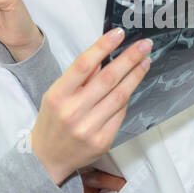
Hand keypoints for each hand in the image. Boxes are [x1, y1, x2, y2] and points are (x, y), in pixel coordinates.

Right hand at [29, 28, 152, 183]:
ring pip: (119, 96)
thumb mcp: (56, 95)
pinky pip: (120, 114)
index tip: (119, 33)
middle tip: (144, 45)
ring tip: (145, 61)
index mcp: (58, 95)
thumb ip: (79, 77)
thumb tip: (106, 55)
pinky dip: (127, 98)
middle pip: (107, 79)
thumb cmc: (53, 120)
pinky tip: (132, 86)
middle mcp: (73, 112)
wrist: (48, 159)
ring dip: (135, 76)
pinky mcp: (103, 141)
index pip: (83, 65)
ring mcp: (89, 128)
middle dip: (129, 59)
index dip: (102, 47)